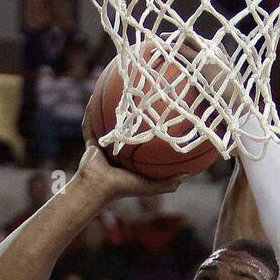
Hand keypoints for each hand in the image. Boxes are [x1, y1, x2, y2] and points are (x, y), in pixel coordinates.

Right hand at [75, 105, 189, 203]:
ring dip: (112, 109)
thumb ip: (168, 183)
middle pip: (127, 129)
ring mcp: (103, 145)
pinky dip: (91, 110)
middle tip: (144, 100)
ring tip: (120, 91)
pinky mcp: (91, 140)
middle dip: (133, 115)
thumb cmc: (122, 187)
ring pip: (108, 123)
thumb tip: (189, 175)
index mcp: (129, 161)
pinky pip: (90, 122)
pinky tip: (95, 94)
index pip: (142, 144)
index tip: (163, 119)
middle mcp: (116, 152)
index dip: (151, 133)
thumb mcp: (150, 187)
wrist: (96, 187)